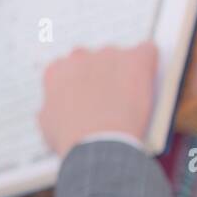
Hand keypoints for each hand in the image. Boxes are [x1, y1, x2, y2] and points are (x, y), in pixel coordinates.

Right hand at [38, 42, 158, 157]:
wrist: (97, 144)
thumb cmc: (72, 138)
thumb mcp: (47, 124)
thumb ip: (51, 107)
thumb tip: (56, 107)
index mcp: (57, 71)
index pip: (69, 68)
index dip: (79, 84)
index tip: (87, 97)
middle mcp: (79, 57)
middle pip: (94, 59)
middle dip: (101, 74)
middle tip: (109, 98)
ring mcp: (108, 56)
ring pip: (119, 57)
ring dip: (124, 71)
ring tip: (130, 95)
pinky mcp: (134, 60)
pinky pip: (146, 51)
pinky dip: (148, 61)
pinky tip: (149, 76)